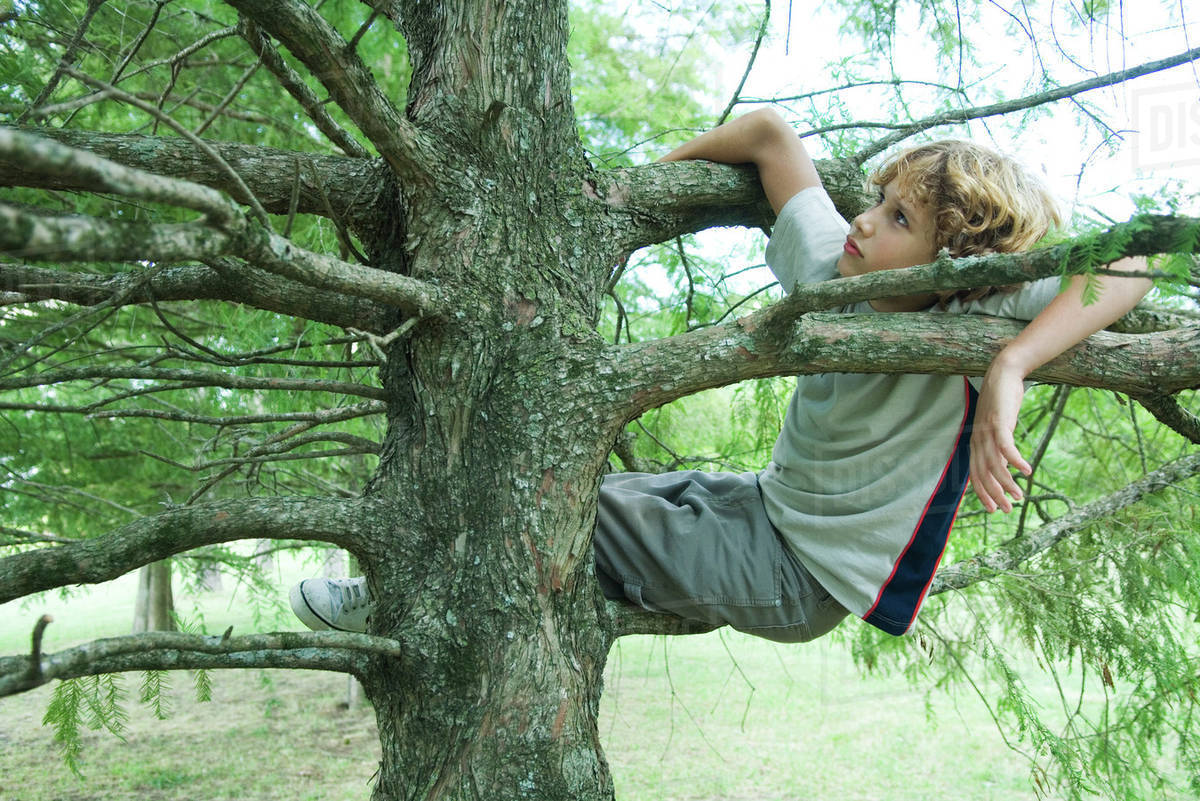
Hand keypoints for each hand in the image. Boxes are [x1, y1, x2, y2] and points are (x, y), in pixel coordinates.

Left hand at [970, 360, 1031, 512]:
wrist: (1001, 375)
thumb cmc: (1001, 403)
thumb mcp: (998, 429)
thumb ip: (999, 448)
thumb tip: (1006, 467)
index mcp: (976, 443)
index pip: (975, 474)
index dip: (983, 493)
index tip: (993, 509)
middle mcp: (978, 440)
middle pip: (983, 473)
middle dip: (995, 494)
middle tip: (1007, 510)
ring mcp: (987, 431)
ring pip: (995, 464)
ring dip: (1007, 482)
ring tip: (1020, 495)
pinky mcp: (998, 422)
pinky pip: (1006, 446)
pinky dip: (1016, 460)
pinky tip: (1027, 471)